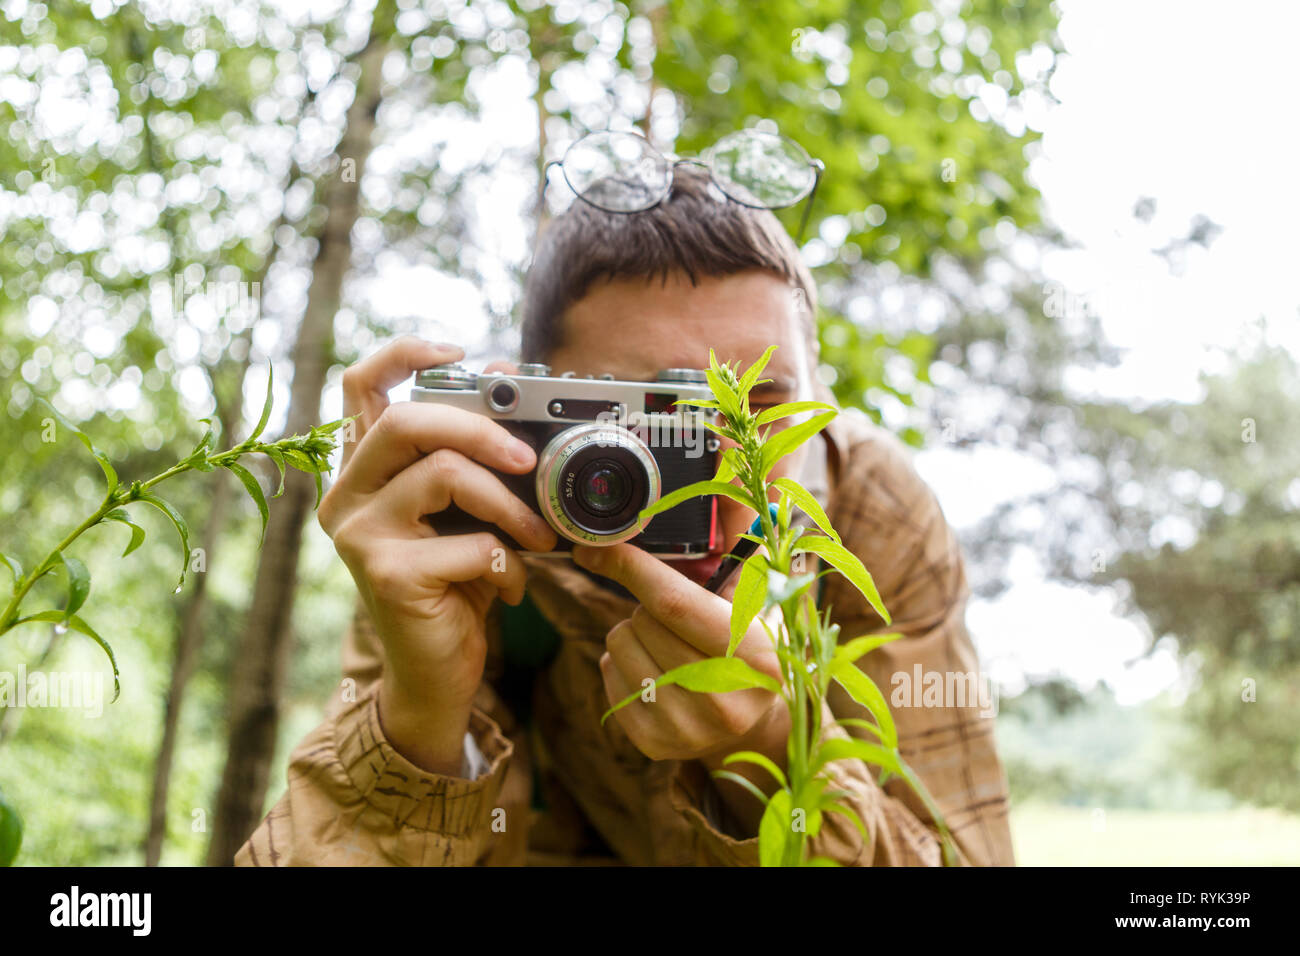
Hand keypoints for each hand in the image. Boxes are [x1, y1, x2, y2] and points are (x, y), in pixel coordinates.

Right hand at [318, 337, 556, 773]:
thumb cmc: (455, 586)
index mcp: (364, 472)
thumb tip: (508, 389)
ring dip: (510, 504)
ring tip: (540, 535)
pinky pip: (469, 543)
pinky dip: (509, 563)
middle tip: (530, 459)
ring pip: (443, 475)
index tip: (459, 349)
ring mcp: (360, 536)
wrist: (435, 675)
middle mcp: (347, 497)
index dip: (402, 354)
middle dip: (481, 429)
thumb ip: (472, 460)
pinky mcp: (386, 576)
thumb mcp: (464, 514)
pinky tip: (511, 587)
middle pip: (405, 421)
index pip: (359, 387)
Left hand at [572, 542, 788, 770]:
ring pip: (619, 643)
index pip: (676, 604)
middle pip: (642, 622)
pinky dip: (624, 661)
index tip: (599, 548)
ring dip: (635, 632)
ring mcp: (688, 730)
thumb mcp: (758, 590)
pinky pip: (608, 672)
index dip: (635, 569)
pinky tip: (657, 670)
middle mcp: (725, 703)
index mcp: (758, 658)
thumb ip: (740, 537)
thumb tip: (727, 481)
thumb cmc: (751, 639)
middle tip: (679, 621)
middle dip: (649, 606)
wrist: (752, 718)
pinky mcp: (654, 744)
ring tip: (669, 644)